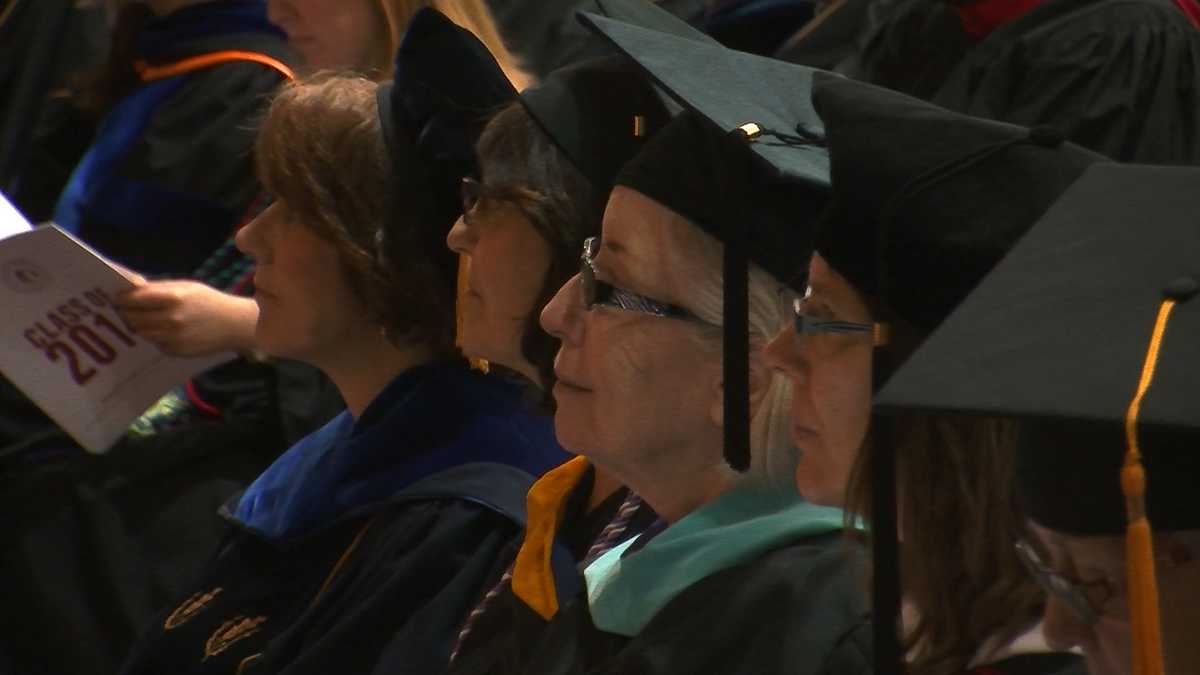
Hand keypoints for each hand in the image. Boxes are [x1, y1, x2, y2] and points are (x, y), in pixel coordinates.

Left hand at [115, 280, 258, 355]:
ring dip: (137, 326)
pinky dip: (154, 337)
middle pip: (132, 317)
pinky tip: (162, 331)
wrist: (235, 324)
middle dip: (125, 312)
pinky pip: (154, 343)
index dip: (121, 298)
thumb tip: (130, 289)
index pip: (133, 298)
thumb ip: (159, 288)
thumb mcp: (186, 287)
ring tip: (140, 320)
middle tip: (122, 309)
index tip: (116, 297)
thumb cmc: (209, 301)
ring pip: (141, 332)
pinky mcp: (176, 351)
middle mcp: (171, 318)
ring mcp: (173, 337)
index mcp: (173, 297)